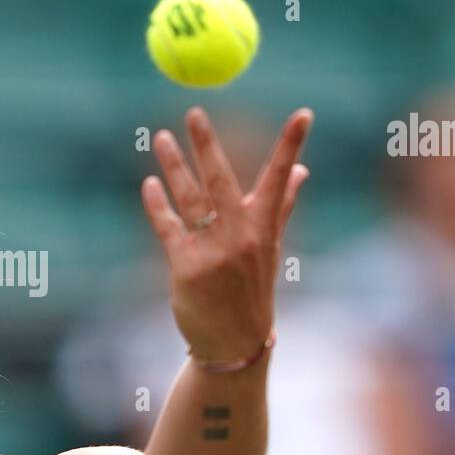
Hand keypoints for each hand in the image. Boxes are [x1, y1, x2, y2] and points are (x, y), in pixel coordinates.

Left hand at [140, 106, 312, 363]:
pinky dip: (158, 204)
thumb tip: (301, 170)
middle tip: (194, 112)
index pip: (280, 179)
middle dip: (208, 144)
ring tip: (161, 138)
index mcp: (264, 228)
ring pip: (190, 198)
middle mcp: (241, 236)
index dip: (291, 146)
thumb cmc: (251, 289)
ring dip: (174, 165)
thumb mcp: (270, 248)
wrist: (234, 342)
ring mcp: (214, 251)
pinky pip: (168, 227)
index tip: (304, 113)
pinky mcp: (187, 267)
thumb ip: (280, 205)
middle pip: (223, 179)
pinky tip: (150, 184)